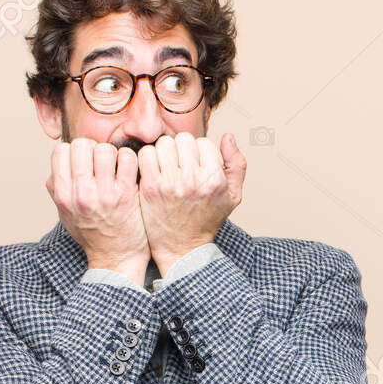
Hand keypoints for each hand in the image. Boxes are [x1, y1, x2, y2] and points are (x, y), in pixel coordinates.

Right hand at [46, 138, 149, 280]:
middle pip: (82, 145)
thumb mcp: (65, 214)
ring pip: (105, 149)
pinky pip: (127, 159)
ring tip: (115, 166)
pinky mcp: (127, 195)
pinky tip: (128, 171)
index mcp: (64, 196)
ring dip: (112, 153)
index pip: (61, 151)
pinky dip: (129, 160)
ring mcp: (105, 194)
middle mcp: (82, 194)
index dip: (74, 151)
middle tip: (100, 162)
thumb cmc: (91, 234)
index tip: (83, 161)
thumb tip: (58, 164)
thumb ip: (57, 188)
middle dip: (92, 149)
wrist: (116, 258)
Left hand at [136, 132, 245, 270]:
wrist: (182, 247)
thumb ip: (237, 164)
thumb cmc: (207, 220)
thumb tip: (228, 136)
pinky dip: (149, 158)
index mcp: (214, 180)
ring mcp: (170, 183)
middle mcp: (193, 180)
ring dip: (165, 152)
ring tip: (168, 166)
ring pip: (164, 143)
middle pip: (183, 139)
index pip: (204, 142)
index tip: (198, 165)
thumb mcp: (233, 196)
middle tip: (181, 164)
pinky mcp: (150, 187)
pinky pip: (146, 154)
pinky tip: (155, 170)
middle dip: (183, 149)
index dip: (201, 151)